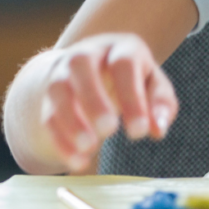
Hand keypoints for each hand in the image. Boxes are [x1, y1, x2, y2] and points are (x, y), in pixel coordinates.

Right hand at [41, 33, 177, 171]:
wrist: (92, 67)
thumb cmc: (132, 78)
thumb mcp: (153, 83)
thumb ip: (161, 103)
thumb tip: (158, 128)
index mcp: (120, 47)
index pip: (124, 64)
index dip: (131, 97)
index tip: (138, 132)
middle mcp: (87, 53)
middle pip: (81, 65)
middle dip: (93, 99)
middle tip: (109, 130)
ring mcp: (64, 72)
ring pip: (58, 89)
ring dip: (71, 120)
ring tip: (90, 148)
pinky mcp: (49, 97)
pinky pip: (48, 116)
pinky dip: (61, 140)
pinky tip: (78, 161)